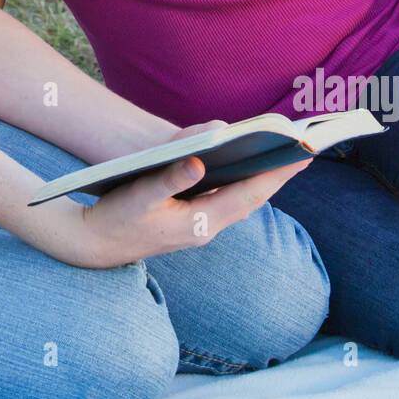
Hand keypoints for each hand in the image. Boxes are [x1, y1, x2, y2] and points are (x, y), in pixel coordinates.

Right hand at [77, 152, 311, 269]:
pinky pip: (227, 203)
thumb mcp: (140, 196)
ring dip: (261, 181)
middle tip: (303, 152)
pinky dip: (241, 186)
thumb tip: (200, 162)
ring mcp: (199, 228)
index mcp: (200, 222)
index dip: (276, 175)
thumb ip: (170, 179)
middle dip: (277, 176)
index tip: (301, 156)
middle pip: (251, 198)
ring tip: (283, 159)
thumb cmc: (117, 218)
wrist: (96, 247)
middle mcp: (206, 228)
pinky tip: (246, 172)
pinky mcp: (191, 224)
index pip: (249, 194)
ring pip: (241, 201)